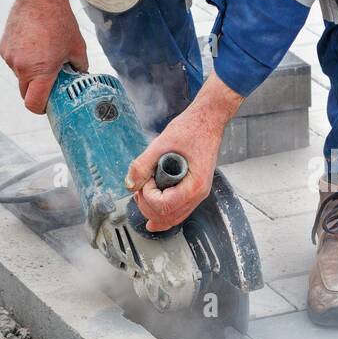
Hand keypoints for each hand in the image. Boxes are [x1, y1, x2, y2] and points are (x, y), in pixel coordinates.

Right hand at [0, 0, 87, 113]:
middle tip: (50, 83)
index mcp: (40, 71)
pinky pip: (13, 62)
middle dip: (37, 92)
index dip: (41, 109)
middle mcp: (21, 67)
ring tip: (44, 57)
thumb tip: (81, 77)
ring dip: (30, 74)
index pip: (33, 104)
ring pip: (19, 76)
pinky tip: (34, 47)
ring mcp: (10, 57)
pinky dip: (23, 60)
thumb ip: (80, 67)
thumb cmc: (59, 21)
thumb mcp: (77, 47)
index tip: (48, 106)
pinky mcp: (4, 47)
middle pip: (25, 93)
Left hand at [125, 74, 243, 231]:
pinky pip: (179, 210)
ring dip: (154, 211)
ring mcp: (198, 193)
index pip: (165, 205)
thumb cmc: (191, 129)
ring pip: (174, 218)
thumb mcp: (162, 143)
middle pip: (168, 217)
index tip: (144, 180)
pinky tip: (152, 216)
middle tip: (140, 186)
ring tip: (142, 195)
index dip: (148, 196)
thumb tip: (129, 184)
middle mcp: (199, 193)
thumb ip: (143, 165)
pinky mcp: (194, 189)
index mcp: (195, 184)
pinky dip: (164, 213)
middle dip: (148, 205)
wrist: (208, 120)